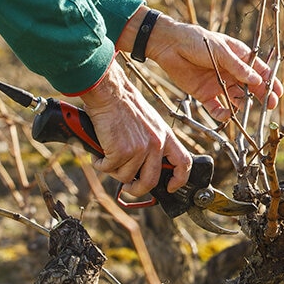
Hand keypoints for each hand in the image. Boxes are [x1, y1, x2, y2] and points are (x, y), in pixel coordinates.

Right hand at [79, 62, 192, 195]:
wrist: (112, 94)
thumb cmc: (127, 107)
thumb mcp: (151, 123)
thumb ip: (154, 142)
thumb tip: (146, 165)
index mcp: (166, 137)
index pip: (183, 163)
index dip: (179, 180)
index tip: (170, 187)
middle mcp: (156, 144)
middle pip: (151, 180)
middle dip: (137, 189)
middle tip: (128, 186)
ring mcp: (140, 149)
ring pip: (125, 176)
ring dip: (114, 170)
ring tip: (108, 155)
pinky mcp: (121, 151)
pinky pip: (108, 168)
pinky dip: (100, 164)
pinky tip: (99, 152)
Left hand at [124, 9, 282, 121]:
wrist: (169, 45)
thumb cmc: (197, 40)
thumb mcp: (220, 51)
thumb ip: (237, 67)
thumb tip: (257, 80)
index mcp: (240, 58)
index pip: (260, 71)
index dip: (271, 82)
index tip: (278, 92)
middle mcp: (232, 73)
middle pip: (251, 88)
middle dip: (261, 97)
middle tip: (269, 106)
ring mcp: (219, 84)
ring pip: (237, 99)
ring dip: (242, 105)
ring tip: (243, 107)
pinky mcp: (205, 94)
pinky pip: (217, 108)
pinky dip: (223, 114)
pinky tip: (226, 115)